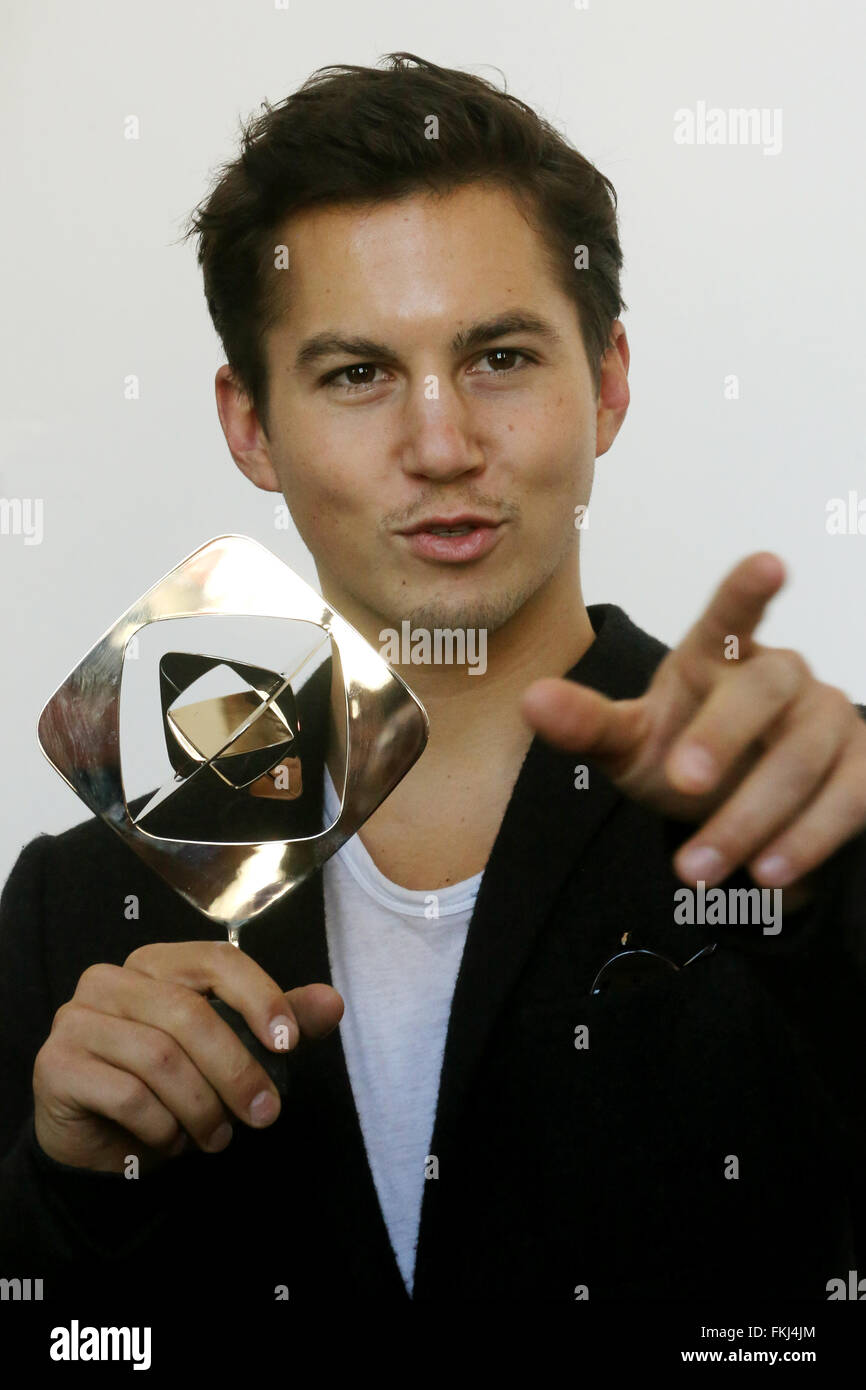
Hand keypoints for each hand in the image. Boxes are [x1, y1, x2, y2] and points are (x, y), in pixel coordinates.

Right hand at [32, 940, 342, 1172]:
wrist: (103, 1144)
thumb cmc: (171, 1087)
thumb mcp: (233, 1052)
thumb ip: (281, 1024)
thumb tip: (333, 1002)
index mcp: (156, 963)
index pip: (217, 961)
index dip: (261, 997)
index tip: (289, 1044)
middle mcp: (111, 979)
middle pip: (191, 1014)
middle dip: (238, 1071)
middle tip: (265, 1115)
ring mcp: (77, 1019)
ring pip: (160, 1058)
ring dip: (201, 1108)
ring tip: (217, 1137)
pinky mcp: (56, 1065)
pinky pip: (127, 1095)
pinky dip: (161, 1127)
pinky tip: (171, 1141)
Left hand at [520, 552, 865, 903]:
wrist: (740, 812)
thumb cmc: (682, 755)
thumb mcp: (630, 745)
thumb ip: (586, 724)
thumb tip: (531, 700)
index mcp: (720, 654)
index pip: (733, 614)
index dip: (748, 591)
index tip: (769, 564)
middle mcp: (783, 673)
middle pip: (766, 688)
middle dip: (723, 735)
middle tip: (682, 784)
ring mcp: (829, 716)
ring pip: (803, 756)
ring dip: (749, 817)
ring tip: (696, 868)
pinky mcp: (861, 767)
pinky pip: (847, 798)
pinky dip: (806, 840)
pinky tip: (766, 875)